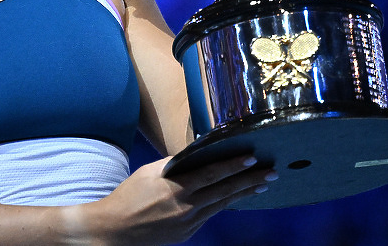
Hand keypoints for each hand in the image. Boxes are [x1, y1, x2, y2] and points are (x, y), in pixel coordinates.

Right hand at [71, 154, 276, 245]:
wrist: (116, 230)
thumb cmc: (129, 196)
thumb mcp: (150, 172)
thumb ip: (175, 163)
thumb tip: (197, 153)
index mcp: (176, 189)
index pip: (211, 174)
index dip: (234, 165)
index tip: (252, 157)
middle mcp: (186, 207)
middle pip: (224, 191)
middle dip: (250, 181)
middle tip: (271, 172)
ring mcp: (189, 223)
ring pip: (222, 204)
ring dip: (244, 194)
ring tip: (262, 185)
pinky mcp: (188, 234)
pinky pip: (210, 215)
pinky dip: (224, 204)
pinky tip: (235, 197)